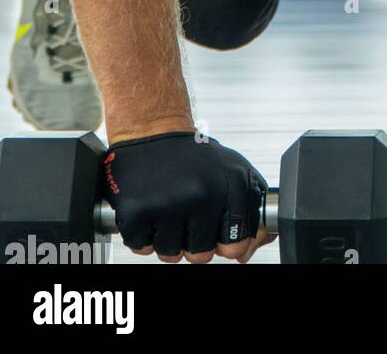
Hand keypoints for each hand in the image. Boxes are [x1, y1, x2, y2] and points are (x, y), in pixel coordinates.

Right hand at [102, 130, 275, 264]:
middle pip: (201, 255)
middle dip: (193, 242)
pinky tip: (149, 209)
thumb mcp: (235, 169)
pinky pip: (142, 248)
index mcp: (229, 186)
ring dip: (167, 239)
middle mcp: (202, 195)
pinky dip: (142, 235)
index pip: (235, 245)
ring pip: (170, 254)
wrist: (153, 130)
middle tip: (185, 213)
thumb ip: (250, 207)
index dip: (224, 243)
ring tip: (167, 208)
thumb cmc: (193, 156)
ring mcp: (168, 205)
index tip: (215, 230)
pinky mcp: (136, 212)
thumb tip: (250, 248)